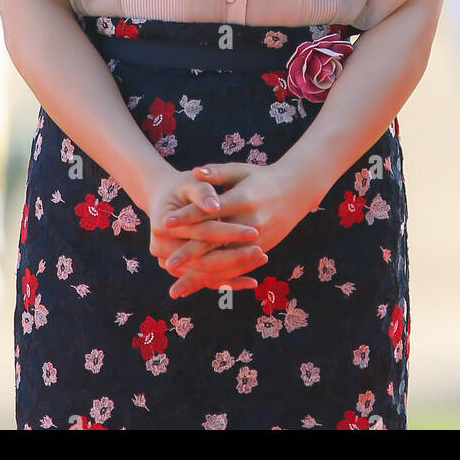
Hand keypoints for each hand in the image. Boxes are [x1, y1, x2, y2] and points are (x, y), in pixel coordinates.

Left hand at [157, 161, 310, 298]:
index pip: (209, 211)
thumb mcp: (240, 170)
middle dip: (190, 255)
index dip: (186, 217)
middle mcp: (250, 224)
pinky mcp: (261, 251)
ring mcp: (257, 241)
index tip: (164, 223)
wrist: (295, 193)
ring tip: (177, 288)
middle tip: (167, 263)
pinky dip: (217, 281)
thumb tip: (194, 172)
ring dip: (200, 277)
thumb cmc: (260, 178)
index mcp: (242, 200)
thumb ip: (217, 173)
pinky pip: (236, 270)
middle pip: (215, 242)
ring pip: (224, 263)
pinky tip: (199, 288)